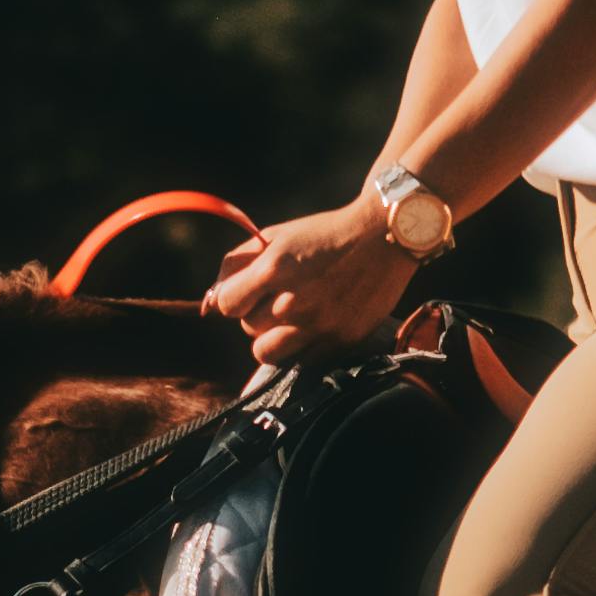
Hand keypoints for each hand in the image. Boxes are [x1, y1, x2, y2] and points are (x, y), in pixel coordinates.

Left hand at [205, 202, 416, 362]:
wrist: (385, 236)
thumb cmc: (326, 234)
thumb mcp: (278, 236)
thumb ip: (239, 264)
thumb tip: (210, 301)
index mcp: (275, 268)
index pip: (226, 304)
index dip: (233, 298)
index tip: (247, 292)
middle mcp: (294, 300)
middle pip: (247, 327)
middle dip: (256, 313)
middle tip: (278, 297)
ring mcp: (319, 324)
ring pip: (267, 352)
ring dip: (271, 337)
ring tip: (290, 318)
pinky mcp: (341, 340)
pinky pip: (300, 361)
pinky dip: (300, 348)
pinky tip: (313, 325)